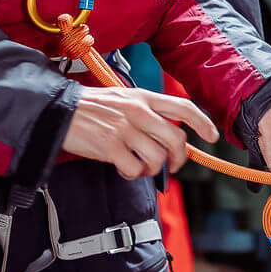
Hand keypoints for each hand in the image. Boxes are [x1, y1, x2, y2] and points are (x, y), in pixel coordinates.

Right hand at [62, 85, 216, 179]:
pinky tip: (123, 168)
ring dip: (151, 170)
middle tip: (171, 166)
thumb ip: (147, 112)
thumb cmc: (90, 107)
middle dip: (179, 159)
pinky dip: (132, 174)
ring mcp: (125, 129)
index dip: (203, 122)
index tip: (212, 136)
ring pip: (157, 159)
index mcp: (143, 97)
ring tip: (139, 167)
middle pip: (176, 140)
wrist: (58, 110)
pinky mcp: (110, 146)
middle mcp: (138, 112)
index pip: (183, 107)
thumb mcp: (123, 99)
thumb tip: (168, 134)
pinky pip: (134, 169)